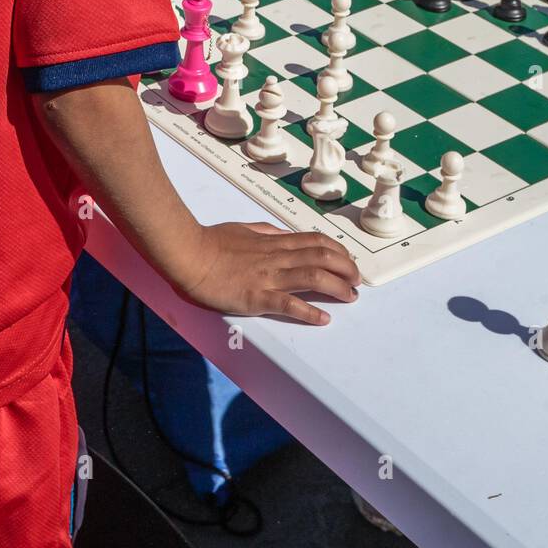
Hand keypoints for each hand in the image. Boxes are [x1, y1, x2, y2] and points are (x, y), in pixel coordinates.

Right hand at [178, 220, 360, 323]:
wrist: (190, 255)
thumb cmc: (213, 242)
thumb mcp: (246, 229)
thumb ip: (268, 233)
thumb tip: (285, 235)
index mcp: (275, 242)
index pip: (316, 241)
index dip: (338, 250)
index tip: (348, 260)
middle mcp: (277, 258)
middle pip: (322, 258)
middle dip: (346, 268)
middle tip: (357, 280)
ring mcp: (268, 277)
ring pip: (313, 277)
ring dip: (337, 287)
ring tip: (351, 296)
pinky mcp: (257, 297)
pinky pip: (289, 304)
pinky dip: (309, 311)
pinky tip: (323, 318)